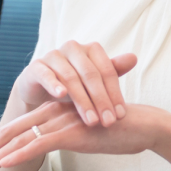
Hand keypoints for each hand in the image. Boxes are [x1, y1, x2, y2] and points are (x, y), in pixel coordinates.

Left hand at [0, 102, 169, 170]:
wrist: (145, 125)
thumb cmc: (114, 131)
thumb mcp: (82, 135)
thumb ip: (63, 137)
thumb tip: (48, 145)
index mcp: (50, 113)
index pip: (13, 129)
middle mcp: (50, 113)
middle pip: (8, 133)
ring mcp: (60, 121)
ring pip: (17, 139)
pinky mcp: (72, 132)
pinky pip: (40, 143)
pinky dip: (20, 153)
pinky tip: (3, 162)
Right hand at [17, 42, 136, 127]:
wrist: (40, 89)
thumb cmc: (73, 84)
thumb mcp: (94, 80)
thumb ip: (113, 71)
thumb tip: (134, 58)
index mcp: (90, 49)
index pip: (107, 70)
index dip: (115, 93)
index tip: (120, 115)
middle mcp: (72, 48)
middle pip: (90, 74)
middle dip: (101, 100)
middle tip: (108, 122)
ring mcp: (53, 56)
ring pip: (70, 77)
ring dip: (82, 100)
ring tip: (91, 120)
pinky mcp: (36, 67)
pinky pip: (46, 74)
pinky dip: (54, 84)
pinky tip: (61, 94)